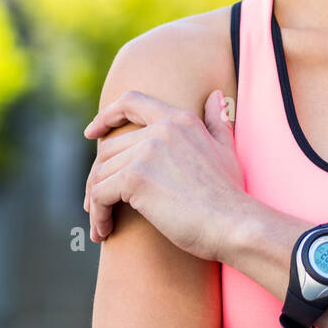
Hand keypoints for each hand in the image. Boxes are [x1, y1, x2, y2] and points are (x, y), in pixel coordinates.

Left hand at [83, 89, 246, 259]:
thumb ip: (217, 122)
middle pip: (108, 148)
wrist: (235, 225)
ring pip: (100, 173)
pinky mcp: (135, 178)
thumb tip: (216, 95)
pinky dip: (97, 215)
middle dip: (98, 177)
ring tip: (101, 223)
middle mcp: (161, 129)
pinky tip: (104, 232)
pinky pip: (99, 195)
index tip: (92, 132)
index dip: (107, 115)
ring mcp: (147, 152)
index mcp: (180, 119)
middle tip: (98, 204)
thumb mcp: (226, 150)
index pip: (132, 102)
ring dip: (95, 200)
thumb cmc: (231, 195)